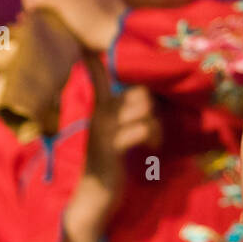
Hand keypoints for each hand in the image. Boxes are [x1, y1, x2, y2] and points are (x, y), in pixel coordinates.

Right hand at [70, 52, 160, 221]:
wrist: (94, 198)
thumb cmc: (112, 162)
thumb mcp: (119, 133)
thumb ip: (130, 114)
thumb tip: (150, 99)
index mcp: (101, 108)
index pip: (98, 77)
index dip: (95, 60)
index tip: (86, 43)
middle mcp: (99, 114)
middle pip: (139, 91)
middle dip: (153, 107)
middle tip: (153, 128)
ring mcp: (103, 130)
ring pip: (143, 108)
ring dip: (156, 124)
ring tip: (153, 140)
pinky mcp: (110, 147)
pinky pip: (142, 128)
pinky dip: (153, 137)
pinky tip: (151, 149)